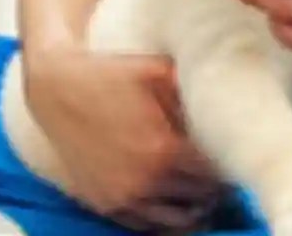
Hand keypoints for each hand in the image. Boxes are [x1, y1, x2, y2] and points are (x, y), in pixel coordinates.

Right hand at [22, 46, 222, 231]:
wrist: (55, 89)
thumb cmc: (110, 74)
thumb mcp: (158, 71)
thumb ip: (193, 90)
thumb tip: (226, 100)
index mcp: (163, 151)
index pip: (215, 176)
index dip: (230, 168)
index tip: (236, 159)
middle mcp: (144, 182)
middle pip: (200, 200)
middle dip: (217, 189)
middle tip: (225, 175)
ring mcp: (122, 197)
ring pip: (176, 222)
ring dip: (195, 209)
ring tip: (205, 192)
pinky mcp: (104, 203)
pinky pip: (145, 226)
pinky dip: (164, 218)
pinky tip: (175, 202)